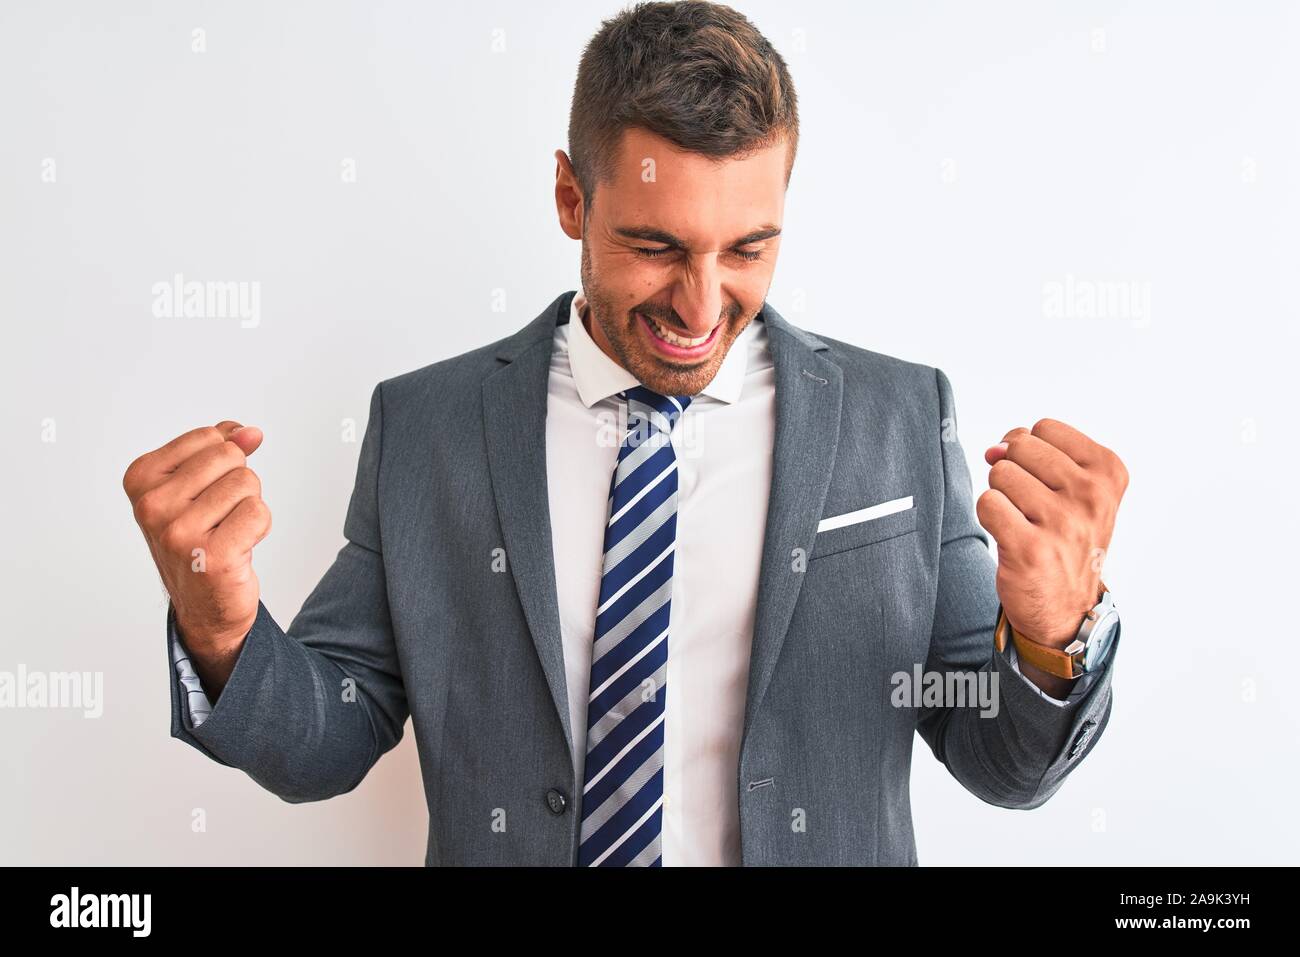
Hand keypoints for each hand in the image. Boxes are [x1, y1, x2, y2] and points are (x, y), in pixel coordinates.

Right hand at [123, 421, 269, 655]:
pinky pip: (259, 512)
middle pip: (230, 457)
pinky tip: (239, 548)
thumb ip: (223, 447)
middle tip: (220, 517)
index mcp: (141, 479)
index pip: (210, 438)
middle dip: (238, 483)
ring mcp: (179, 533)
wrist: (206, 605)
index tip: (205, 495)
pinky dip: (259, 527)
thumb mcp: (199, 484)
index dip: (224, 462)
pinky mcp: (211, 557)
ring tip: (228, 532)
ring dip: (248, 506)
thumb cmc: (200, 538)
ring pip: (247, 483)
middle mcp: (152, 506)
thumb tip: (251, 432)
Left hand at [977, 418, 1127, 646]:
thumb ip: (1034, 453)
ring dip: (1003, 496)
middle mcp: (1091, 495)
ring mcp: (1062, 522)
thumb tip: (994, 449)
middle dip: (1014, 471)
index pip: (1044, 428)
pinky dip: (990, 517)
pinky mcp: (1029, 549)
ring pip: (1001, 474)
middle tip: (1031, 506)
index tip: (1045, 481)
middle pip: (1019, 446)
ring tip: (1024, 523)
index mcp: (1108, 472)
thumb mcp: (1072, 488)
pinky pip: (988, 503)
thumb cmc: (1065, 537)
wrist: (1067, 607)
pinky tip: (1010, 536)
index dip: (1030, 451)